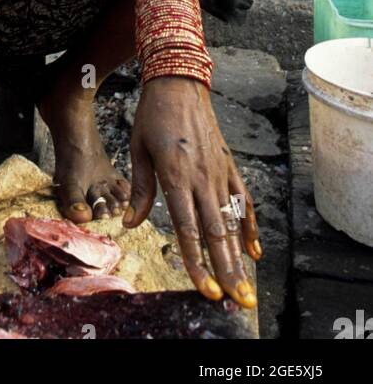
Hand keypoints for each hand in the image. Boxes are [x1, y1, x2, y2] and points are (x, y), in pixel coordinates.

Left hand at [124, 76, 259, 307]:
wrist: (179, 82)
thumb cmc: (153, 115)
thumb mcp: (138, 149)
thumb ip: (141, 189)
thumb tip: (129, 224)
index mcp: (176, 175)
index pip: (188, 229)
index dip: (197, 262)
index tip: (206, 289)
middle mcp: (202, 177)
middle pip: (217, 232)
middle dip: (227, 270)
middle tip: (237, 300)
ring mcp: (219, 172)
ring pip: (233, 221)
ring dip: (240, 256)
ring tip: (247, 286)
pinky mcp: (229, 165)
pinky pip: (244, 200)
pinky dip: (251, 226)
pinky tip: (254, 251)